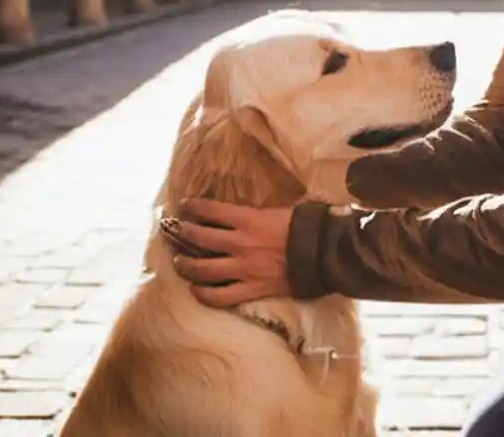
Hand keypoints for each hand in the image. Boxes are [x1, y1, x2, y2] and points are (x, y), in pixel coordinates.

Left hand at [162, 198, 294, 307]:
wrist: (326, 254)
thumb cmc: (307, 227)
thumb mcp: (281, 209)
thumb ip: (259, 211)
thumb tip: (249, 205)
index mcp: (248, 219)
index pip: (210, 210)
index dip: (193, 207)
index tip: (185, 206)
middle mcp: (240, 244)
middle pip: (199, 238)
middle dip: (183, 233)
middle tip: (177, 232)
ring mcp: (244, 269)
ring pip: (203, 270)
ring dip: (185, 266)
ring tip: (180, 263)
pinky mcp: (252, 289)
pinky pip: (220, 297)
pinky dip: (204, 294)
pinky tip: (197, 290)